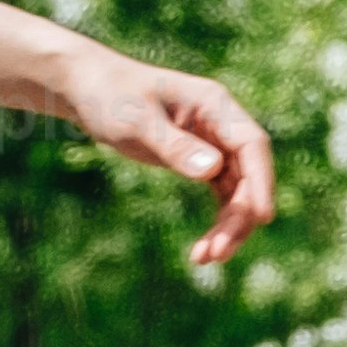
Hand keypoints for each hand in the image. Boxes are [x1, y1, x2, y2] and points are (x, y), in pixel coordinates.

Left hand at [53, 42, 280, 273]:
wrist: (85, 88)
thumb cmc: (110, 95)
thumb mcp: (137, 121)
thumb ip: (174, 146)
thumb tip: (213, 171)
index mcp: (214, 104)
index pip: (252, 144)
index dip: (261, 181)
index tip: (260, 217)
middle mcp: (220, 123)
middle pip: (248, 174)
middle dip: (239, 215)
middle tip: (217, 253)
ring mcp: (212, 143)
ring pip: (237, 191)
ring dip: (228, 225)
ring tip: (204, 259)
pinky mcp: (199, 159)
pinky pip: (220, 195)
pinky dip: (215, 221)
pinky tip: (201, 250)